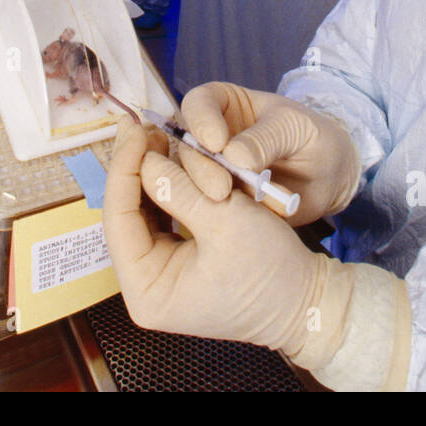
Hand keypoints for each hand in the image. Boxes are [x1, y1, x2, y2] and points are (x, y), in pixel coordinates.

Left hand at [103, 118, 346, 358]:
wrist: (307, 300)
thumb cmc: (270, 270)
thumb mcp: (224, 221)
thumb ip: (178, 188)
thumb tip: (144, 156)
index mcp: (146, 290)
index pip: (118, 219)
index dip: (124, 168)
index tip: (133, 129)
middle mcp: (144, 285)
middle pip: (126, 214)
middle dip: (135, 168)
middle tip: (141, 125)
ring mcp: (160, 274)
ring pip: (143, 211)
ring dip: (151, 173)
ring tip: (154, 135)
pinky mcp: (177, 262)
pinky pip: (162, 217)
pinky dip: (168, 188)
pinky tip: (170, 158)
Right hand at [177, 82, 360, 225]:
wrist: (333, 176)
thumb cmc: (312, 137)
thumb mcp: (295, 128)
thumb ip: (266, 139)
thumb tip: (233, 157)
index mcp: (224, 105)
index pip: (198, 104)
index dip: (200, 122)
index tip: (217, 143)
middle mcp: (210, 138)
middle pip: (187, 147)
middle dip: (202, 168)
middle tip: (221, 188)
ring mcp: (214, 171)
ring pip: (192, 181)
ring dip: (211, 194)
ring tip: (244, 201)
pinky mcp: (222, 202)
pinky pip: (212, 208)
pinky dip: (227, 214)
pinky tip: (249, 216)